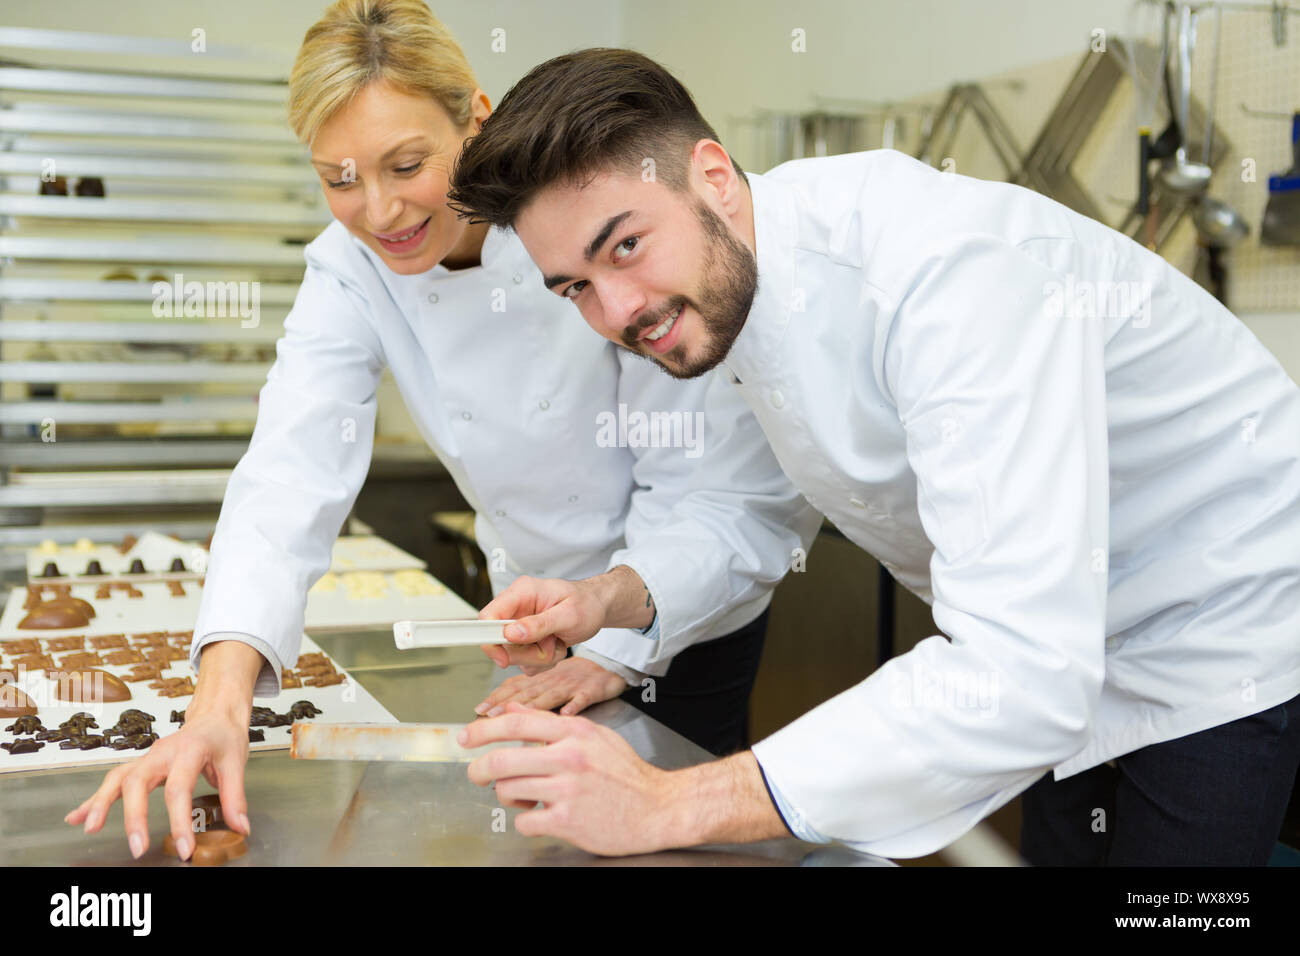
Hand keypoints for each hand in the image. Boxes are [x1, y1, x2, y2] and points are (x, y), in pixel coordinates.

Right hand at [63, 640, 259, 859]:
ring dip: (102, 803)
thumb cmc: (223, 737)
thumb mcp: (236, 762)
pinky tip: (77, 817)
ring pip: (118, 778)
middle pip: (139, 781)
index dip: (180, 821)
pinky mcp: (140, 765)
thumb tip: (240, 828)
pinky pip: (113, 781)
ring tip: (91, 829)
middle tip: (137, 847)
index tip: (185, 849)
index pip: (179, 788)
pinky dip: (95, 800)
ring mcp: (147, 758)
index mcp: (189, 749)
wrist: (213, 716)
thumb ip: (235, 797)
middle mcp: (162, 752)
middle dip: (134, 816)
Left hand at [461, 702, 679, 855]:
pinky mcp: (568, 820)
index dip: (484, 729)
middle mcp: (569, 757)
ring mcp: (568, 790)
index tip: (466, 737)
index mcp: (575, 732)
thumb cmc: (625, 773)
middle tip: (476, 775)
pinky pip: (525, 822)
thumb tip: (514, 710)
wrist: (659, 807)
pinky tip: (540, 816)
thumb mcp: (592, 737)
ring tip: (521, 797)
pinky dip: (525, 821)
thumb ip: (552, 724)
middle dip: (479, 770)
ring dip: (507, 796)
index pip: (518, 722)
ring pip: (509, 790)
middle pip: (502, 759)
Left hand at [474, 656, 627, 716]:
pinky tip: (565, 714)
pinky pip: (582, 699)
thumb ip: (526, 696)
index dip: (496, 698)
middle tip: (487, 717)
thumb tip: (497, 714)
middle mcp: (552, 682)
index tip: (479, 710)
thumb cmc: (574, 681)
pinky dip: (573, 706)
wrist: (606, 671)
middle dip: (505, 705)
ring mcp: (571, 686)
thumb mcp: (547, 685)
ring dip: (531, 707)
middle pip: (526, 693)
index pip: (514, 688)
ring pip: (549, 696)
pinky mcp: (591, 691)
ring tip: (514, 718)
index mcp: (540, 681)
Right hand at [477, 574, 612, 670]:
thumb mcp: (568, 615)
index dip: (490, 640)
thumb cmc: (586, 604)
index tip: (503, 659)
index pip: (488, 616)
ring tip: (557, 642)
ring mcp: (519, 624)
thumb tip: (511, 633)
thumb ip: (539, 624)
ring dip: (537, 657)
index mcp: (522, 592)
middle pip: (500, 642)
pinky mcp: (525, 638)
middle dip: (526, 653)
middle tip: (551, 644)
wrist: (597, 608)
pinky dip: (541, 661)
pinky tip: (555, 646)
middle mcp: (516, 608)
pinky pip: (523, 661)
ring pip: (512, 655)